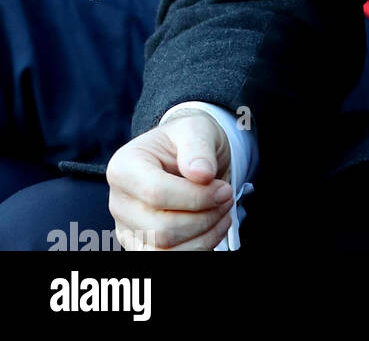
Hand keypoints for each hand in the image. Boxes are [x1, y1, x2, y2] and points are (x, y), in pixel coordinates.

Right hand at [106, 110, 233, 250]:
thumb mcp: (195, 129)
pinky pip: (168, 260)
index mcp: (124, 167)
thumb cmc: (187, 141)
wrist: (186, 156)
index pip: (156, 194)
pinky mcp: (141, 245)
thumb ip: (197, 148)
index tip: (224, 189)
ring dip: (203, 236)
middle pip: (161, 229)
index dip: (196, 197)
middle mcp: (119, 202)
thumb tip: (202, 174)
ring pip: (164, 251)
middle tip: (227, 198)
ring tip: (222, 212)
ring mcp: (127, 228)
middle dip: (204, 217)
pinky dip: (198, 248)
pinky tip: (213, 227)